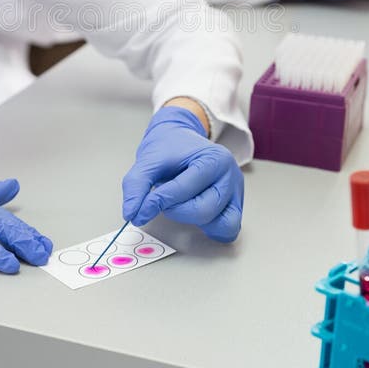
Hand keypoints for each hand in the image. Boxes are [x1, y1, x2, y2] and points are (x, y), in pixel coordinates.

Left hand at [121, 107, 243, 242]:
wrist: (182, 138)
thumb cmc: (170, 148)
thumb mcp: (148, 160)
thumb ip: (136, 185)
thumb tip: (133, 214)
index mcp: (213, 158)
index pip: (185, 189)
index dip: (159, 202)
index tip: (140, 210)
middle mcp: (230, 175)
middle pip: (203, 210)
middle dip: (176, 211)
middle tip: (163, 201)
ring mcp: (236, 192)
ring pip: (218, 223)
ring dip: (194, 221)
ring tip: (182, 203)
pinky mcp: (235, 207)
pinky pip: (227, 230)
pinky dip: (211, 229)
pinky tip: (195, 215)